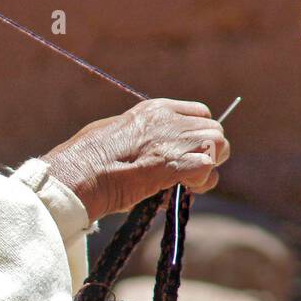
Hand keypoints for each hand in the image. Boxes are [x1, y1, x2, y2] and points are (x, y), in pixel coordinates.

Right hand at [42, 98, 230, 223]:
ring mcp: (177, 139)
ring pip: (218, 147)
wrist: (82, 174)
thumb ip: (142, 137)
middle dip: (209, 153)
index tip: (189, 151)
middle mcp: (171, 119)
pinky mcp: (180, 163)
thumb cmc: (87, 158)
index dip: (199, 135)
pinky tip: (178, 191)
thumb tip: (152, 153)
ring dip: (207, 168)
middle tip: (190, 173)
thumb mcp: (116, 132)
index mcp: (155, 109)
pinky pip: (208, 170)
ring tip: (185, 184)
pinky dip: (199, 183)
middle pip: (214, 130)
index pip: (200, 113)